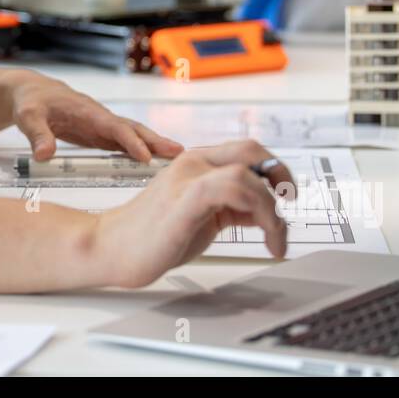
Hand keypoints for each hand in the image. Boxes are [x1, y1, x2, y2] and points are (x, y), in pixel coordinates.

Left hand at [3, 70, 183, 161]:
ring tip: (176, 159)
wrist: (31, 92)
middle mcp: (99, 117)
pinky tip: (151, 164)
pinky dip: (139, 152)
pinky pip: (122, 144)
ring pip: (132, 135)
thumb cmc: (30, 101)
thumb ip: (37, 135)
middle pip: (132, 128)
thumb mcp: (27, 117)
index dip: (130, 142)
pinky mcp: (98, 135)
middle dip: (155, 140)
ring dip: (153, 146)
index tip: (146, 157)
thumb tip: (44, 156)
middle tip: (178, 154)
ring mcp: (100, 126)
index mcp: (87, 111)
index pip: (114, 127)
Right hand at [93, 140, 292, 286]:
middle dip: (281, 177)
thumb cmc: (152, 235)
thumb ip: (232, 207)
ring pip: (247, 173)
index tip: (286, 197)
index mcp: (196, 163)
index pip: (248, 151)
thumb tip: (265, 211)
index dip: (275, 170)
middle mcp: (192, 164)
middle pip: (251, 150)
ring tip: (276, 237)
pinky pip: (230, 189)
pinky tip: (265, 239)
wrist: (110, 248)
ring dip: (272, 208)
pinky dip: (260, 213)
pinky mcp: (183, 201)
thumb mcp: (204, 216)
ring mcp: (186, 180)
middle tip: (288, 207)